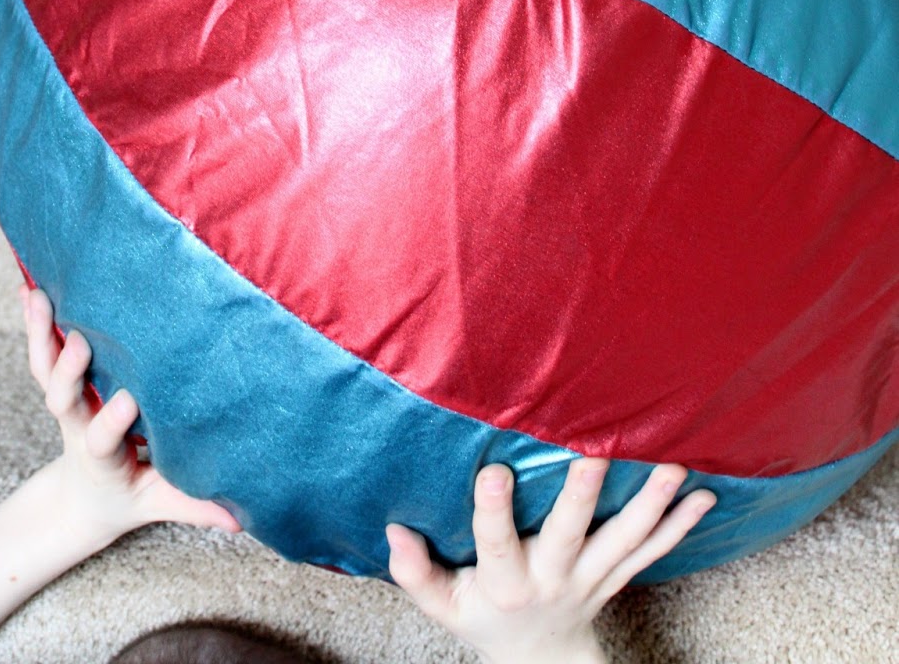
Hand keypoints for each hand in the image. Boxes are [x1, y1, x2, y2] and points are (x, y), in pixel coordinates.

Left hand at [22, 284, 240, 550]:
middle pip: (62, 399)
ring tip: (36, 295)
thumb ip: (194, 506)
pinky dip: (34, 322)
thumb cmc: (125, 497)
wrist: (79, 499)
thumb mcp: (158, 505)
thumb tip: (240, 520)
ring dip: (39, 333)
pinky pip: (40, 352)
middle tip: (78, 340)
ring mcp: (66, 403)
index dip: (110, 421)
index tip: (128, 400)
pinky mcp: (59, 384)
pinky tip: (27, 287)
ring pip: (43, 370)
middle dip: (67, 371)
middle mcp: (77, 427)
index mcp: (101, 458)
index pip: (102, 439)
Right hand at [386, 458, 715, 663]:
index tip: (494, 471)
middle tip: (594, 454)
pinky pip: (653, 551)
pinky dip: (680, 525)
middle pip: (568, 535)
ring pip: (624, 540)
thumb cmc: (485, 618)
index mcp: (506, 582)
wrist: (542, 662)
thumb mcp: (445, 605)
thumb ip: (417, 572)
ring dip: (651, 505)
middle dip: (581, 496)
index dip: (493, 510)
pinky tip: (703, 495)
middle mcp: (553, 578)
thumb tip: (394, 530)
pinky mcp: (618, 576)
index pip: (495, 543)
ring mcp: (592, 578)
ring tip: (674, 468)